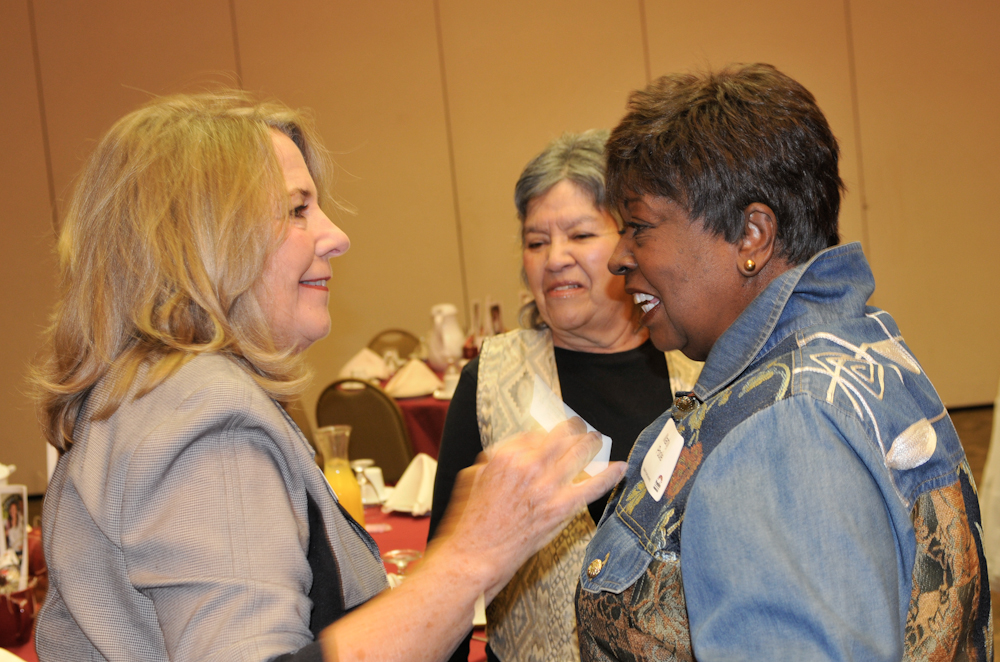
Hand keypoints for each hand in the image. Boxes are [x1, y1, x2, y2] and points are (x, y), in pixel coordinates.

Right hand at [432, 417, 625, 598]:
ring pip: (579, 453)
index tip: (551, 435)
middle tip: (580, 427)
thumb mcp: (474, 477)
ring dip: (592, 443)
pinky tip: (620, 467)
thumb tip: (513, 452)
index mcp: (506, 455)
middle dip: (573, 428)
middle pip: (561, 435)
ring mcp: (547, 487)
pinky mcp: (561, 508)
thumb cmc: (472, 520)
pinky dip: (609, 475)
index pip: (535, 433)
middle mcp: (529, 466)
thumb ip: (495, 459)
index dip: (546, 433)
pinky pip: (592, 486)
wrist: (476, 554)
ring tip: (596, 440)